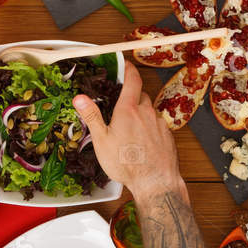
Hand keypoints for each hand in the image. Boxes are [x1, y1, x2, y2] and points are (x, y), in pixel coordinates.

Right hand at [74, 65, 183, 200]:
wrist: (155, 182)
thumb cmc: (127, 163)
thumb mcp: (102, 140)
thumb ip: (92, 116)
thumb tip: (79, 98)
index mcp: (128, 110)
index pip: (132, 80)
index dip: (129, 69)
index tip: (126, 65)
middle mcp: (147, 112)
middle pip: (140, 96)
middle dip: (132, 97)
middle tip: (121, 106)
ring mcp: (159, 123)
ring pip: (150, 112)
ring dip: (141, 115)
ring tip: (130, 130)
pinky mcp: (168, 136)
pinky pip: (157, 125)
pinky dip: (150, 128)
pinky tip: (143, 142)